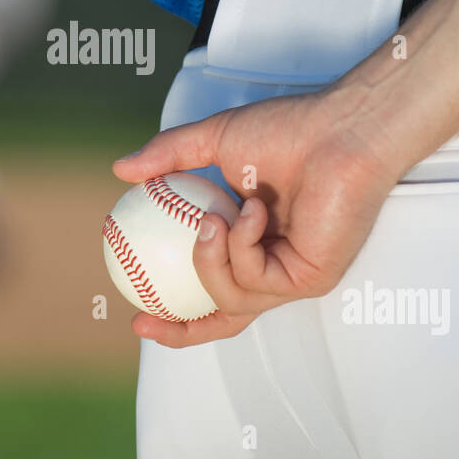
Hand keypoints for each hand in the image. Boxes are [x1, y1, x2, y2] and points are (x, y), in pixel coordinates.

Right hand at [112, 91, 403, 347]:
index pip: (210, 285)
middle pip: (221, 316)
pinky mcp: (310, 278)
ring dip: (209, 260)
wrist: (338, 130)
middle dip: (179, 328)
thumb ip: (168, 156)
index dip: (173, 308)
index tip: (135, 308)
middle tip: (142, 317)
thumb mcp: (214, 139)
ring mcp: (291, 274)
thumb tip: (120, 170)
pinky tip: (252, 211)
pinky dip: (242, 244)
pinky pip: (255, 278)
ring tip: (210, 220)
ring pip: (230, 298)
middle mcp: (272, 263)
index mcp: (251, 239)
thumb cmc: (292, 129)